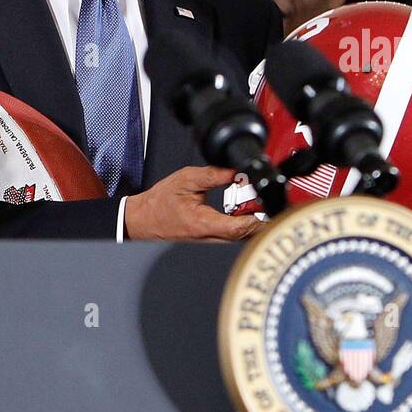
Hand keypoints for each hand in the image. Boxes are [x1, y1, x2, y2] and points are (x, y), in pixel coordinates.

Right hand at [123, 166, 263, 240]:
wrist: (144, 218)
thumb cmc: (160, 202)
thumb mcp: (187, 179)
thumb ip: (214, 174)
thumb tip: (237, 170)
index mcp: (202, 223)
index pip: (238, 228)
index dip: (257, 218)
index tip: (266, 205)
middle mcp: (209, 237)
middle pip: (245, 236)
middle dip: (261, 220)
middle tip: (267, 202)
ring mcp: (210, 241)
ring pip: (241, 238)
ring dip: (254, 224)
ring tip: (257, 204)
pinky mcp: (211, 240)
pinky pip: (234, 237)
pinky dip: (244, 226)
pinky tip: (246, 211)